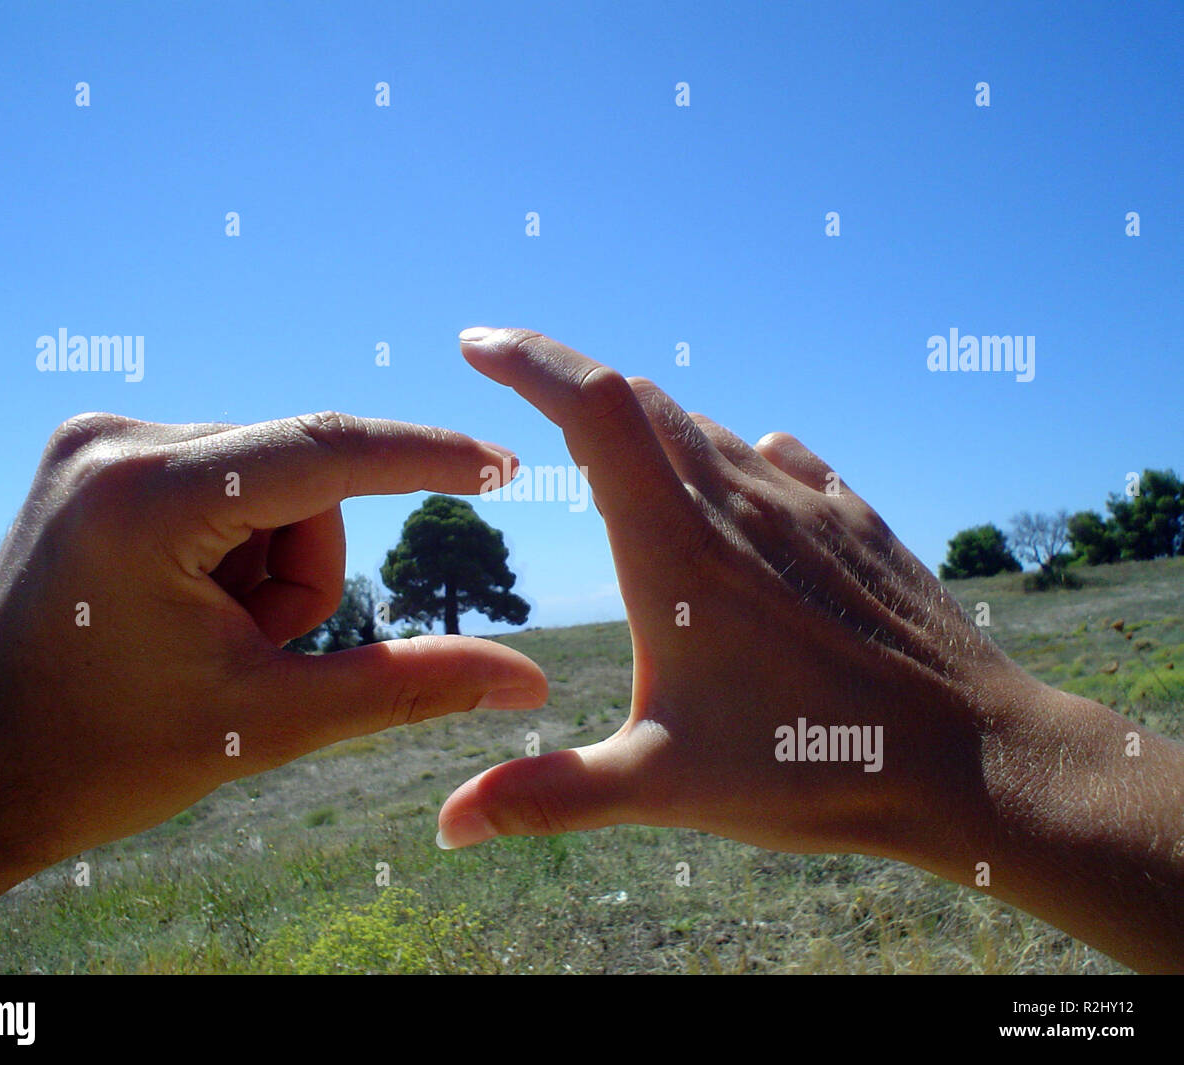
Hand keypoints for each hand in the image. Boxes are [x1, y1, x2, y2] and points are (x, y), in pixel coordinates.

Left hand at [0, 410, 545, 961]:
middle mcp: (114, 442)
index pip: (326, 451)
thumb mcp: (272, 720)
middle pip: (301, 480)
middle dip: (305, 573)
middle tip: (250, 650)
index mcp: (145, 500)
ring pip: (270, 483)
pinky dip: (236, 548)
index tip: (506, 466)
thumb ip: (409, 687)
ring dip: (272, 566)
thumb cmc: (106, 758)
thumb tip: (526, 679)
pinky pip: (226, 480)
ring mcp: (99, 442)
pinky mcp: (99, 455)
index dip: (428, 459)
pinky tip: (183, 608)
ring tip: (209, 637)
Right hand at [437, 328, 1183, 972]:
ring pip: (705, 428)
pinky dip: (729, 460)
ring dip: (649, 434)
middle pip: (639, 403)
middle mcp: (738, 500)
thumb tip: (448, 826)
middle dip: (573, 397)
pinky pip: (775, 456)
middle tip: (533, 428)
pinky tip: (734, 499)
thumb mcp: (664, 785)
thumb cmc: (815, 769)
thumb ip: (549, 795)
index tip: (477, 343)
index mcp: (676, 546)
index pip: (590, 406)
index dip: (527, 358)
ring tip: (622, 479)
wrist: (973, 760)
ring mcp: (804, 502)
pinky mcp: (853, 519)